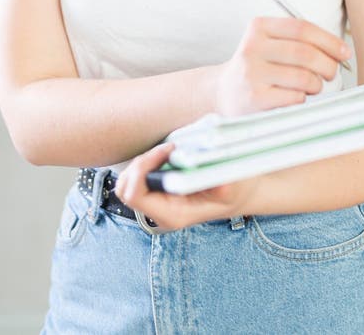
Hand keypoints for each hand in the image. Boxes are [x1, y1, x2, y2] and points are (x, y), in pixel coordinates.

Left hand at [114, 142, 262, 230]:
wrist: (238, 195)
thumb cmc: (235, 191)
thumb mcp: (233, 188)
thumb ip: (222, 186)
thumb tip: (218, 181)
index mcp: (172, 214)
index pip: (135, 195)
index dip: (144, 167)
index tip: (168, 150)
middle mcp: (160, 210)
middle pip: (125, 187)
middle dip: (140, 164)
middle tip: (167, 149)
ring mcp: (157, 201)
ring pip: (128, 181)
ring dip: (143, 161)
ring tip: (168, 151)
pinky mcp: (158, 189)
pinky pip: (138, 175)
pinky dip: (148, 161)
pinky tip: (168, 154)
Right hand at [213, 16, 351, 116]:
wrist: (222, 93)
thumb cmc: (258, 68)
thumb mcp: (269, 43)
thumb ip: (298, 40)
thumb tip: (341, 51)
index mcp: (259, 27)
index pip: (302, 28)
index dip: (329, 40)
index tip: (345, 52)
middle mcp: (252, 48)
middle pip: (304, 53)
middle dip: (327, 64)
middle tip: (331, 73)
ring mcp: (251, 74)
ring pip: (302, 77)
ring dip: (317, 84)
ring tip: (314, 87)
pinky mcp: (254, 98)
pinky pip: (294, 98)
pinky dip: (303, 99)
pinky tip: (296, 97)